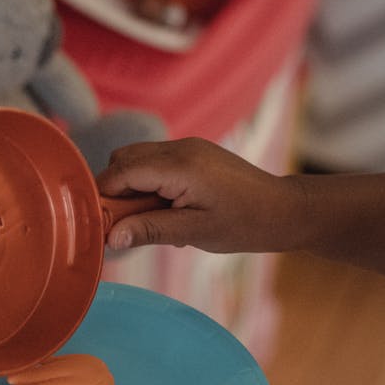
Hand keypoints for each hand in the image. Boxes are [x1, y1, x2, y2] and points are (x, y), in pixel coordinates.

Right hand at [97, 138, 306, 252]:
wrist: (284, 210)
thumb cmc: (244, 224)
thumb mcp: (193, 233)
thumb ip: (149, 230)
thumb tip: (110, 237)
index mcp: (179, 166)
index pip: (121, 171)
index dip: (104, 197)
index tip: (100, 224)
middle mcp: (180, 148)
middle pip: (123, 159)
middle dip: (115, 190)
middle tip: (126, 224)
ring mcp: (188, 146)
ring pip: (137, 158)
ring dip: (131, 186)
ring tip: (149, 217)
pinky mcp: (194, 152)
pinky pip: (155, 161)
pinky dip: (148, 182)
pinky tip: (165, 208)